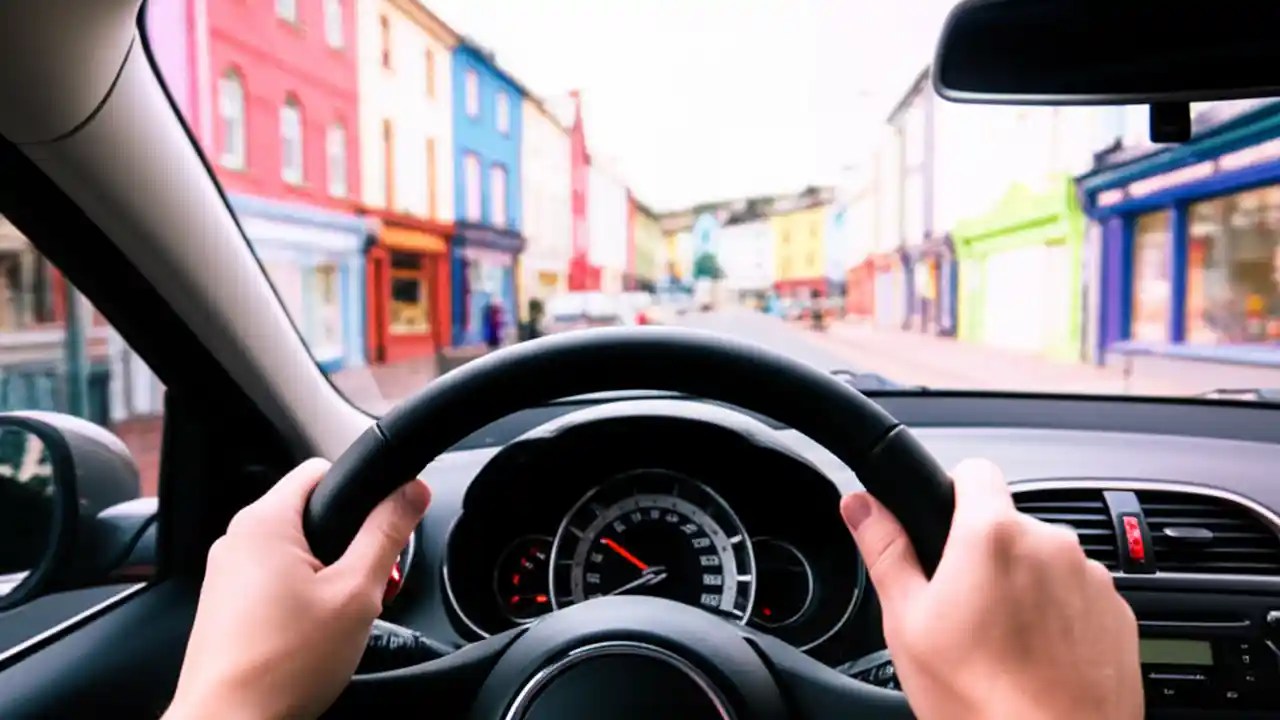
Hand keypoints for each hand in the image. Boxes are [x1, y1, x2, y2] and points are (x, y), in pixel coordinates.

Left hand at [165, 458, 429, 719]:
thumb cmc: (283, 666)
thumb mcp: (357, 592)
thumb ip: (387, 534)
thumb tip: (411, 490)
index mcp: (264, 523)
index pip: (321, 470)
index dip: (362, 490)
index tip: (385, 519)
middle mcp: (236, 541)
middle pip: (311, 514)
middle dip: (348, 543)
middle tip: (365, 584)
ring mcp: (226, 575)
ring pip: (295, 552)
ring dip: (328, 574)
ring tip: (340, 615)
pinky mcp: (225, 606)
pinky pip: (274, 581)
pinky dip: (302, 597)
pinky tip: (314, 633)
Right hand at [841, 458, 1141, 719]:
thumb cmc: (981, 700)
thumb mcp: (908, 622)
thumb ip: (885, 551)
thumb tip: (860, 505)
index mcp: (992, 535)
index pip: (973, 470)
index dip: (951, 494)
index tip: (940, 528)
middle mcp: (1051, 544)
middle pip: (1007, 525)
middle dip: (983, 556)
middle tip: (960, 612)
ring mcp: (1091, 580)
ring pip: (1043, 563)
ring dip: (1022, 587)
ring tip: (999, 645)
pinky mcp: (1118, 616)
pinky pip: (1077, 598)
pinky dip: (1057, 618)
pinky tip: (1034, 659)